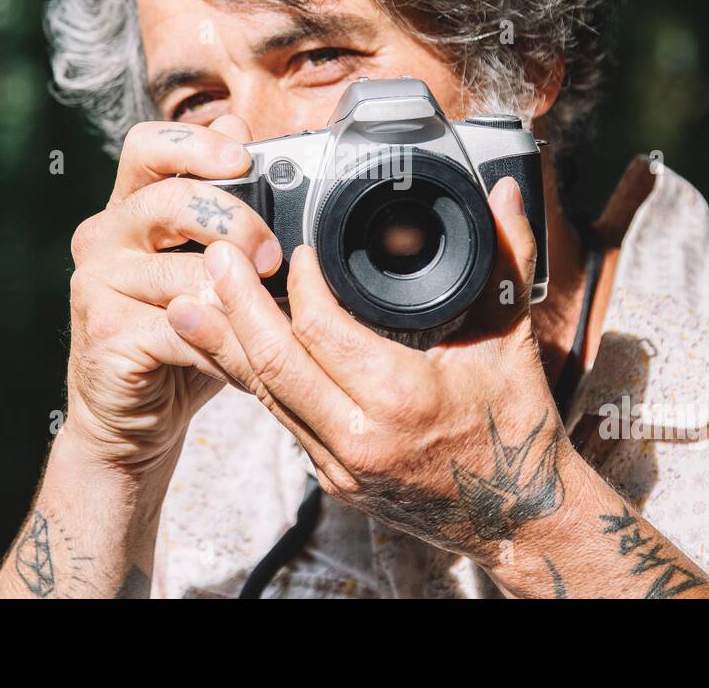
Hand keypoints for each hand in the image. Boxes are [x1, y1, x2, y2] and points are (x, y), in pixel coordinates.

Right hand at [63, 114, 282, 474]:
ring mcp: (97, 283)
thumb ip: (221, 202)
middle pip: (172, 200)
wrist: (136, 416)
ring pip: (185, 273)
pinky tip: (249, 358)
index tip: (244, 159)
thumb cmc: (181, 332)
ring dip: (241, 300)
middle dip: (236, 222)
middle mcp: (104, 236)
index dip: (197, 146)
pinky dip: (227, 344)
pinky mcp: (106, 332)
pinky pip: (183, 327)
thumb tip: (241, 128)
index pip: (149, 145)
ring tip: (274, 322)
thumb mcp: (207, 265)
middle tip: (273, 255)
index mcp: (130, 206)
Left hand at [166, 177, 574, 564]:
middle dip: (236, 307)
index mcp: (402, 398)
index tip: (296, 250)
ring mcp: (341, 464)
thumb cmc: (518, 429)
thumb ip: (508, 256)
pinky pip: (282, 420)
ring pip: (266, 397)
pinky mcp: (333, 478)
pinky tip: (231, 349)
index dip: (300, 284)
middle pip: (274, 364)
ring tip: (190, 301)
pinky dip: (254, 379)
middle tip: (213, 259)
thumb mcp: (514, 338)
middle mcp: (360, 438)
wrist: (518, 518)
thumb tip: (506, 190)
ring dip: (226, 346)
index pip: (322, 330)